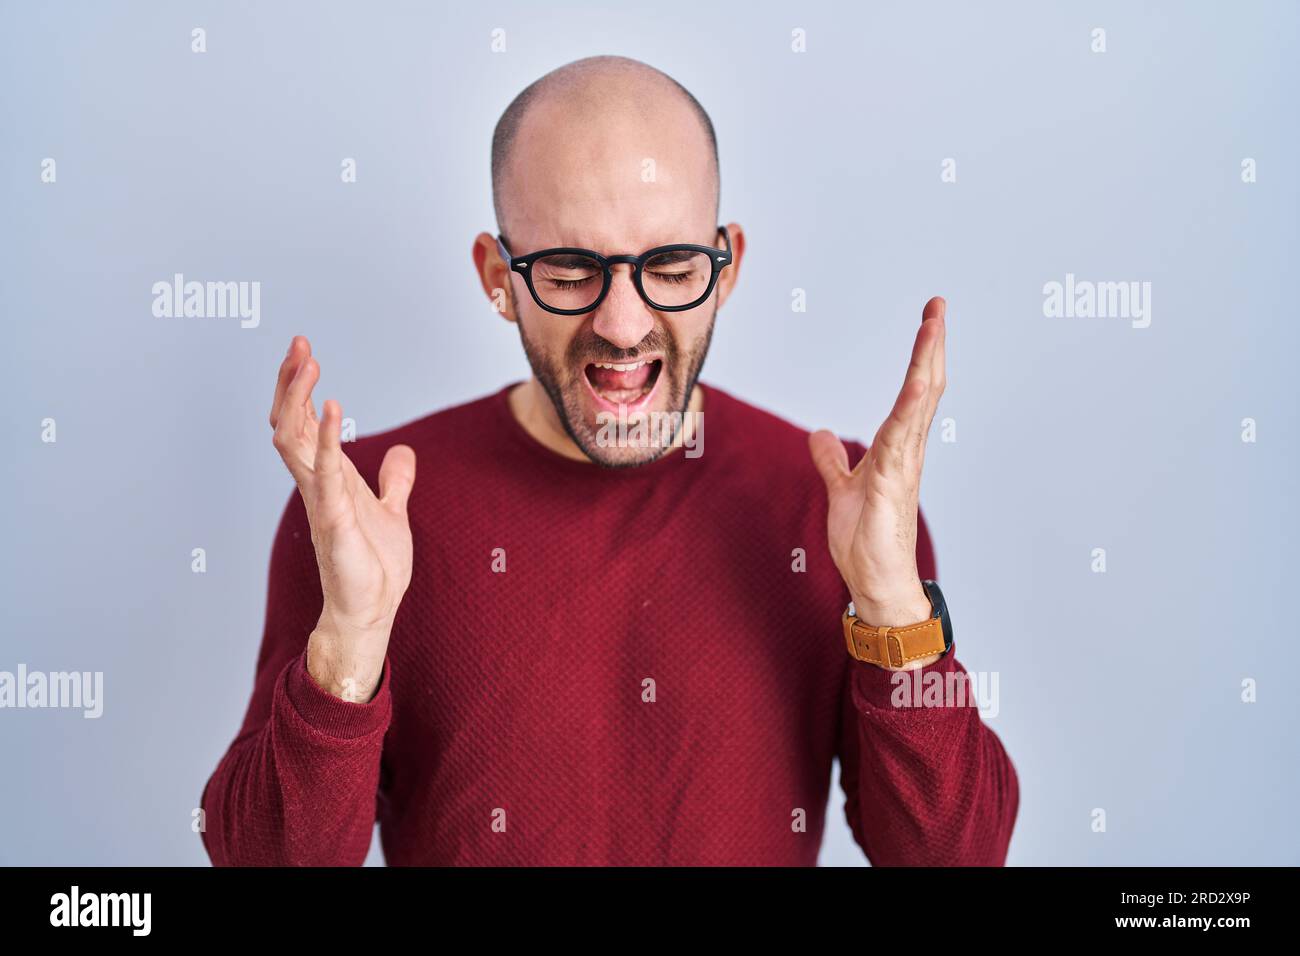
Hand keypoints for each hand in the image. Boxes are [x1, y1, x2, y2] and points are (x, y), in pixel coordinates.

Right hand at [269, 336, 416, 700]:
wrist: (373, 610)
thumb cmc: (373, 567)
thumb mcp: (392, 511)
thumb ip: (394, 482)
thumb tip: (401, 452)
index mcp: (328, 478)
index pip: (303, 423)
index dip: (299, 388)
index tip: (304, 352)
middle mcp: (316, 484)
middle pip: (289, 422)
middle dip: (290, 382)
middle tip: (298, 343)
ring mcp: (321, 500)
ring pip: (295, 441)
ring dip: (299, 399)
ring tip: (306, 363)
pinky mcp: (334, 520)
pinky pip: (324, 474)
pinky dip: (327, 440)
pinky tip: (333, 410)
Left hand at [809, 297, 946, 667]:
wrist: (876, 583)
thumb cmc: (866, 541)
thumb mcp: (840, 489)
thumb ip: (831, 461)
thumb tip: (820, 435)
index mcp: (896, 448)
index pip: (912, 393)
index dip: (921, 357)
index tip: (929, 320)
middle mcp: (907, 450)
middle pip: (925, 386)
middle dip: (931, 345)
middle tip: (938, 305)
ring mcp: (904, 463)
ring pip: (918, 403)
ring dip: (925, 362)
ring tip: (933, 324)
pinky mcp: (893, 480)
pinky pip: (903, 435)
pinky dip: (912, 406)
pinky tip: (919, 381)